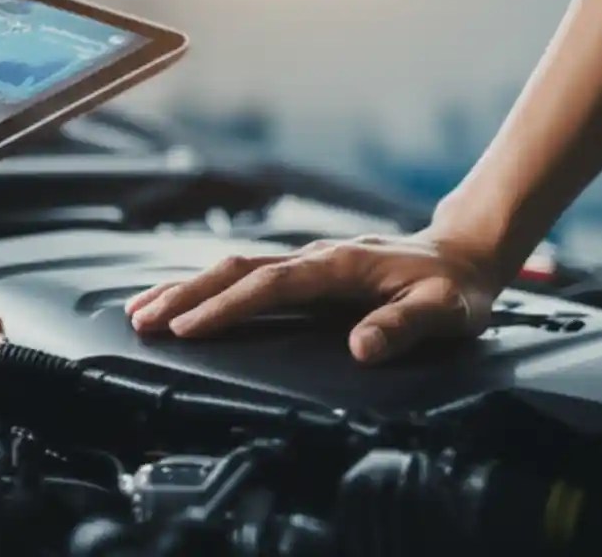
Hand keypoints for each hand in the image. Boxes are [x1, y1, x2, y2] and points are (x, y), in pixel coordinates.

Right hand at [125, 232, 500, 363]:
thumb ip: (404, 327)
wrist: (461, 255)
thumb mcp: (444, 312)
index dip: (226, 306)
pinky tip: (182, 302)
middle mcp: (312, 257)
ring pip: (232, 268)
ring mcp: (303, 261)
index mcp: (339, 266)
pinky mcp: (301, 271)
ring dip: (185, 288)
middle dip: (185, 294)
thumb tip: (361, 348)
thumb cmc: (453, 289)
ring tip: (141, 311)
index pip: (270, 285)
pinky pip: (244, 276)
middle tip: (141, 320)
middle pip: (235, 270)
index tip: (186, 328)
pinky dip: (206, 287)